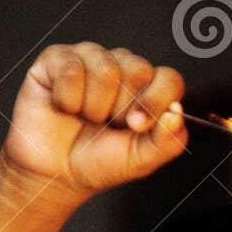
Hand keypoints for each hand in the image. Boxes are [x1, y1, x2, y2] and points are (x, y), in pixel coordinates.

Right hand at [1, 43, 187, 196]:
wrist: (55, 173)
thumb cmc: (96, 162)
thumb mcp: (141, 161)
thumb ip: (168, 142)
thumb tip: (177, 114)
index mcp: (147, 89)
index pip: (168, 79)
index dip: (155, 102)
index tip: (137, 127)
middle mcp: (121, 68)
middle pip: (138, 71)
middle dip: (120, 109)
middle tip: (106, 125)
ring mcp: (90, 58)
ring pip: (106, 70)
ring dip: (93, 107)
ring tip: (85, 117)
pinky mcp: (58, 58)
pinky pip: (72, 71)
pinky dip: (67, 100)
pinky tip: (64, 107)